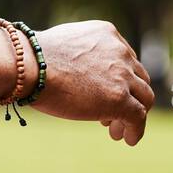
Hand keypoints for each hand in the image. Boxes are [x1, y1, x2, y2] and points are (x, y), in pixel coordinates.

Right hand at [28, 20, 153, 145]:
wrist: (29, 66)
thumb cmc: (32, 58)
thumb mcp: (62, 46)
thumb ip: (78, 56)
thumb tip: (73, 74)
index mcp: (106, 34)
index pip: (125, 59)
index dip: (119, 79)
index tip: (107, 92)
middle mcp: (120, 52)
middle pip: (137, 78)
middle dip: (128, 96)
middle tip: (113, 113)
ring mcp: (122, 75)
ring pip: (143, 98)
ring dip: (132, 115)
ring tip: (116, 131)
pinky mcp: (120, 98)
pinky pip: (138, 116)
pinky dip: (135, 130)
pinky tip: (127, 139)